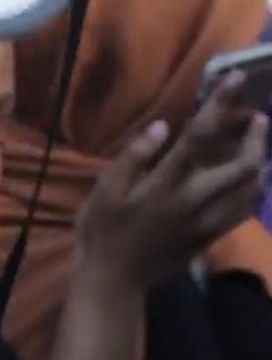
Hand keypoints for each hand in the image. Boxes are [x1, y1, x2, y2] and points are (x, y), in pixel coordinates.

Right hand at [77, 70, 269, 288]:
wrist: (115, 280)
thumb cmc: (102, 231)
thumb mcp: (104, 192)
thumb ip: (133, 158)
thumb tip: (162, 128)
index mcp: (167, 184)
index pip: (200, 137)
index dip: (220, 106)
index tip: (236, 79)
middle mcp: (195, 200)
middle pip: (243, 166)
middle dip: (256, 138)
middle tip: (258, 118)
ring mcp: (207, 221)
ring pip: (251, 189)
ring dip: (260, 162)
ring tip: (257, 144)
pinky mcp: (210, 237)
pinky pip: (243, 210)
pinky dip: (252, 190)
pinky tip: (249, 180)